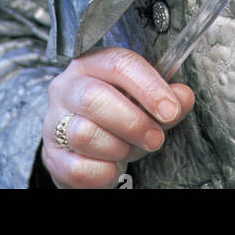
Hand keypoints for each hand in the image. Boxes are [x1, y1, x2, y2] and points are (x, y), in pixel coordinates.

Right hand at [41, 47, 194, 188]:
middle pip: (94, 98)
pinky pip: (76, 167)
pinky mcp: (51, 155)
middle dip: (133, 122)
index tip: (171, 110)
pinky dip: (102, 172)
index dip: (148, 87)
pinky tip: (112, 167)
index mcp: (92, 62)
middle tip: (155, 139)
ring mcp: (54, 121)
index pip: (119, 64)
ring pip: (84, 133)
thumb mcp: (144, 100)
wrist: (85, 144)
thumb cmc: (117, 113)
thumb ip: (166, 97)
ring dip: (117, 147)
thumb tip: (183, 97)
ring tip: (130, 150)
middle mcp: (67, 86)